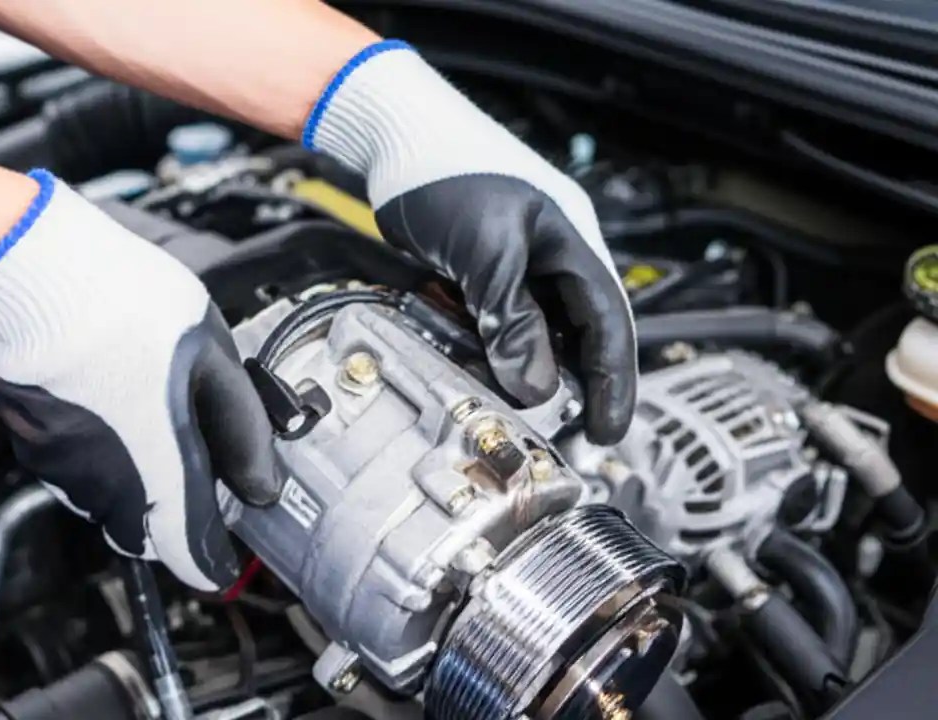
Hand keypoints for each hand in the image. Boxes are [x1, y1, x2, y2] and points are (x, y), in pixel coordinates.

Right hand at [0, 171, 279, 590]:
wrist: (41, 271)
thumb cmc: (128, 304)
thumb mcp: (215, 359)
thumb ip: (242, 431)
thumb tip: (261, 484)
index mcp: (161, 466)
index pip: (188, 548)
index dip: (209, 563)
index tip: (219, 565)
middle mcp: (105, 480)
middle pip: (143, 532)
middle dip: (169, 518)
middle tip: (191, 470)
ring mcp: (60, 464)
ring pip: (102, 502)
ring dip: (130, 485)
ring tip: (146, 420)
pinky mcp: (28, 441)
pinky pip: (69, 470)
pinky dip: (93, 457)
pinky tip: (106, 403)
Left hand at [304, 41, 635, 443]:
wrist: (391, 133)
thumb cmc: (445, 169)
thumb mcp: (487, 250)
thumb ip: (514, 320)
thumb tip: (537, 388)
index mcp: (572, 243)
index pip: (609, 324)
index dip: (614, 381)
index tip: (608, 430)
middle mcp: (550, 254)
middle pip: (575, 332)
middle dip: (571, 382)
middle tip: (561, 430)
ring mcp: (514, 260)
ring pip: (533, 329)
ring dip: (525, 367)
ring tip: (512, 403)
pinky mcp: (478, 266)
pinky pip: (495, 318)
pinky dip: (489, 346)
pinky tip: (475, 367)